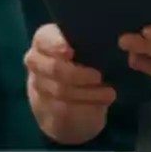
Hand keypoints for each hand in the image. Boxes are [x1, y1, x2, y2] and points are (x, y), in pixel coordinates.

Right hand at [24, 24, 116, 142]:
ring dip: (88, 93)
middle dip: (79, 74)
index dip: (56, 44)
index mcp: (44, 41)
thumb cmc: (85, 64)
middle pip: (54, 68)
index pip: (44, 39)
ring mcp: (37, 88)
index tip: (71, 52)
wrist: (74, 98)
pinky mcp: (45, 112)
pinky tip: (100, 106)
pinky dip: (84, 109)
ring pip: (60, 92)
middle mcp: (36, 62)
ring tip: (110, 93)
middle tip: (99, 77)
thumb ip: (92, 42)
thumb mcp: (88, 49)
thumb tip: (115, 40)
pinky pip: (63, 111)